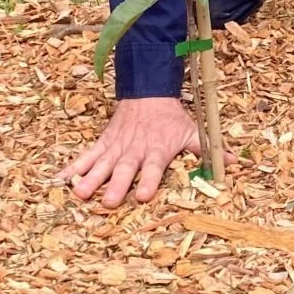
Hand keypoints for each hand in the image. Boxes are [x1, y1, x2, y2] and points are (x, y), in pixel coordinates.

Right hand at [58, 96, 202, 207]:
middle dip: (117, 185)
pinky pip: (85, 157)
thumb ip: (210, 150)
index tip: (142, 195)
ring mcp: (116, 148)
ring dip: (90, 179)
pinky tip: (58, 181)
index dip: (149, 181)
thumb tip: (235, 163)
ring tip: (79, 193)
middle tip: (109, 201)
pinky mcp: (102, 143)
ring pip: (101, 165)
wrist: (148, 92)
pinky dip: (71, 168)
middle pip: (124, 170)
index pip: (153, 168)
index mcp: (157, 151)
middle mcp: (134, 151)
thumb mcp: (192, 132)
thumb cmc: (171, 119)